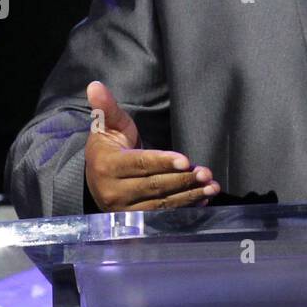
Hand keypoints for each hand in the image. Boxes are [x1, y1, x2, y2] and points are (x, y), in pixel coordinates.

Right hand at [84, 80, 220, 209]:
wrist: (97, 178)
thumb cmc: (108, 146)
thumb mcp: (107, 126)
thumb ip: (106, 107)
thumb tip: (94, 85)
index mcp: (107, 165)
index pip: (140, 164)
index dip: (163, 162)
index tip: (186, 161)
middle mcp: (113, 191)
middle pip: (154, 185)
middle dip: (183, 180)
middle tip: (206, 173)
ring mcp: (123, 209)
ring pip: (161, 204)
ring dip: (189, 196)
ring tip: (212, 187)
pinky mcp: (134, 220)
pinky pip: (162, 216)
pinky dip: (184, 209)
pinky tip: (202, 201)